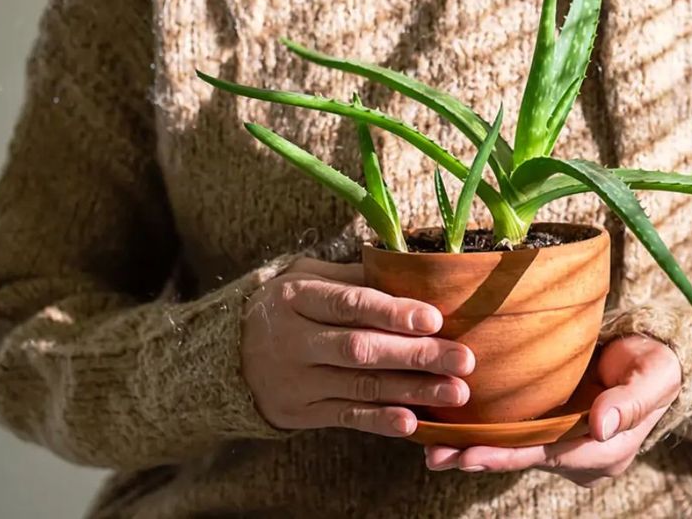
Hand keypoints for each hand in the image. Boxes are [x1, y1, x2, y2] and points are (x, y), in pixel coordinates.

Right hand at [241, 257, 474, 436]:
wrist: (229, 355)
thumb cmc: (287, 307)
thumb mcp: (306, 278)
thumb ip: (353, 277)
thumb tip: (411, 270)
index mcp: (297, 297)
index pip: (349, 304)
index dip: (392, 313)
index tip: (434, 318)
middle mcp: (293, 339)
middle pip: (359, 349)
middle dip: (415, 355)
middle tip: (462, 359)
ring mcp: (296, 380)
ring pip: (360, 386)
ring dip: (411, 390)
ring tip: (455, 391)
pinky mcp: (300, 412)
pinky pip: (346, 417)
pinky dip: (380, 421)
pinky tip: (413, 422)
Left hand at [424, 335, 679, 487]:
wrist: (655, 358)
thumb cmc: (656, 365)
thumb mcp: (653, 378)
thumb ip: (629, 402)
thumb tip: (601, 426)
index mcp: (602, 451)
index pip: (547, 456)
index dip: (508, 455)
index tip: (471, 454)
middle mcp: (577, 454)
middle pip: (521, 458)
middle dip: (477, 458)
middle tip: (434, 456)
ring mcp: (561, 442)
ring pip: (511, 448)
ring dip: (471, 449)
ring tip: (429, 449)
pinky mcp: (549, 425)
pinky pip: (512, 432)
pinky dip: (481, 431)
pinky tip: (449, 426)